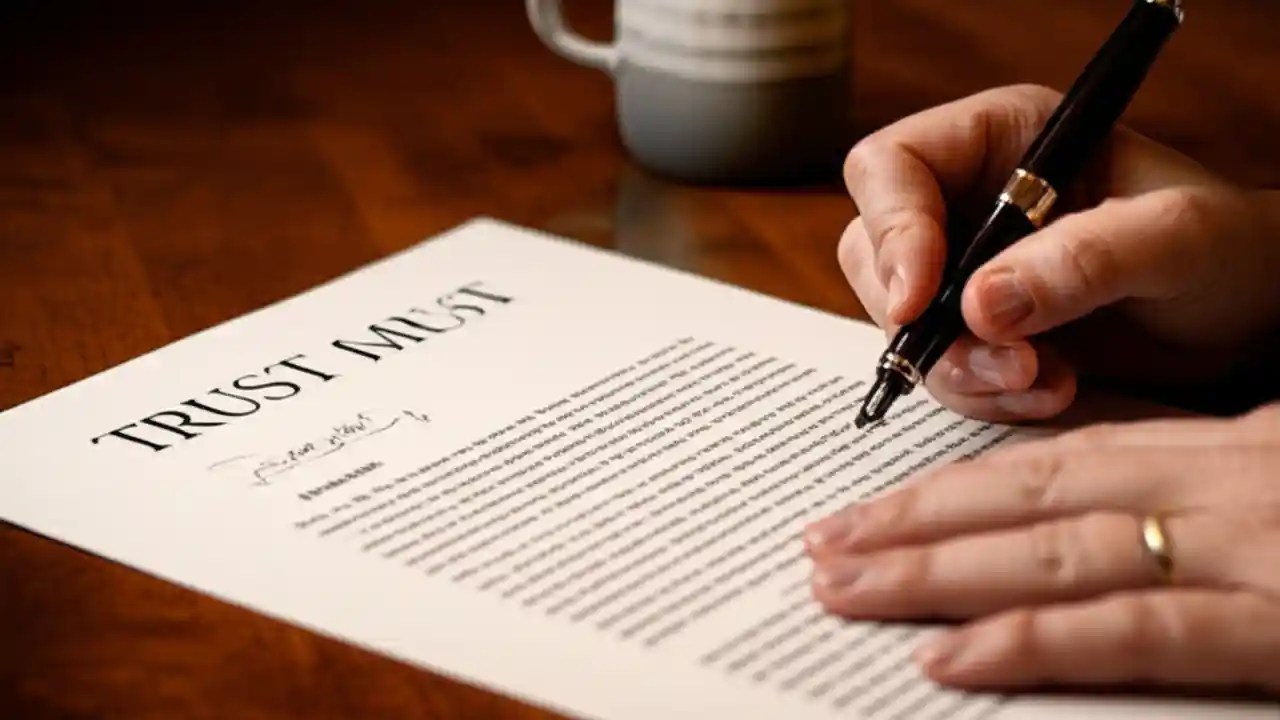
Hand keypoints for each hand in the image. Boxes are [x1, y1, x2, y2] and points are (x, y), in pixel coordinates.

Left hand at [804, 404, 1279, 693]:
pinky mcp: (1278, 622)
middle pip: (1033, 493)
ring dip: (935, 572)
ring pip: (1055, 551)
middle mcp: (1222, 486)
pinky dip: (1030, 640)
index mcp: (1230, 449)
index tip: (881, 504)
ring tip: (845, 589)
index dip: (961, 482)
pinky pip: (1132, 631)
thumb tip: (1126, 521)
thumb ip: (1212, 495)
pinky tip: (945, 656)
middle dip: (916, 518)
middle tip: (824, 542)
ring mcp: (1248, 547)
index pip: (1066, 457)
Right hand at [840, 84, 1279, 421]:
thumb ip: (1086, 258)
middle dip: (926, 323)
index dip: (891, 230)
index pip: (890, 168)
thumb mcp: (1178, 237)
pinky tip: (1050, 392)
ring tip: (1046, 383)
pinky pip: (939, 369)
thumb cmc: (1228, 251)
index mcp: (1001, 140)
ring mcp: (965, 270)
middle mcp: (967, 200)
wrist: (1250, 319)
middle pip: (875, 255)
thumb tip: (980, 304)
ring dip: (961, 370)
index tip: (920, 300)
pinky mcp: (976, 332)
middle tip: (1006, 361)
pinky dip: (983, 394)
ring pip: (900, 325)